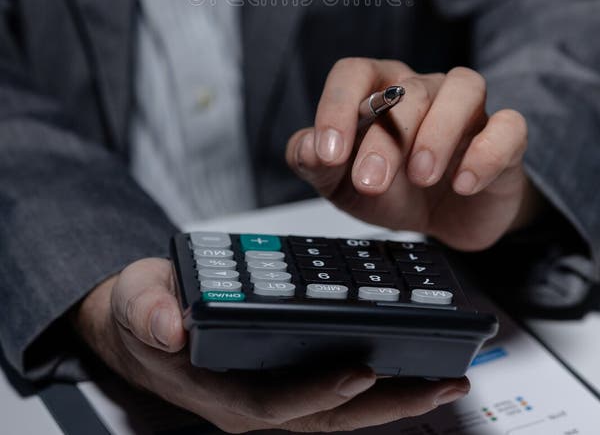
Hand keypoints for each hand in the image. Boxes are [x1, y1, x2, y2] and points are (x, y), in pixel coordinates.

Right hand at [71, 258, 468, 431]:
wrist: (145, 320)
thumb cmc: (146, 312)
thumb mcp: (136, 303)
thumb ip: (148, 313)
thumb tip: (169, 326)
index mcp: (220, 389)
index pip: (276, 403)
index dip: (320, 391)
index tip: (362, 370)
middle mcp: (253, 402)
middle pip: (328, 417)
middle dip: (387, 405)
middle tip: (441, 383)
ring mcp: (273, 393)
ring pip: (342, 410)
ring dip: (394, 398)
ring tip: (445, 379)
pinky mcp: (286, 378)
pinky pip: (337, 388)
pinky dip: (377, 382)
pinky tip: (410, 364)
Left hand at [287, 59, 542, 251]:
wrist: (444, 220)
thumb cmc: (390, 187)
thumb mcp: (339, 181)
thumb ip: (313, 162)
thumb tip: (308, 148)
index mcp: (378, 89)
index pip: (354, 72)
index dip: (336, 106)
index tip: (329, 154)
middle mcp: (423, 89)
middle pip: (405, 91)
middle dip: (386, 140)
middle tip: (372, 183)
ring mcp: (468, 111)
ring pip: (464, 86)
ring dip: (439, 131)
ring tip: (421, 176)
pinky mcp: (504, 140)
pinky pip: (510, 126)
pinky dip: (487, 153)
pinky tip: (463, 184)